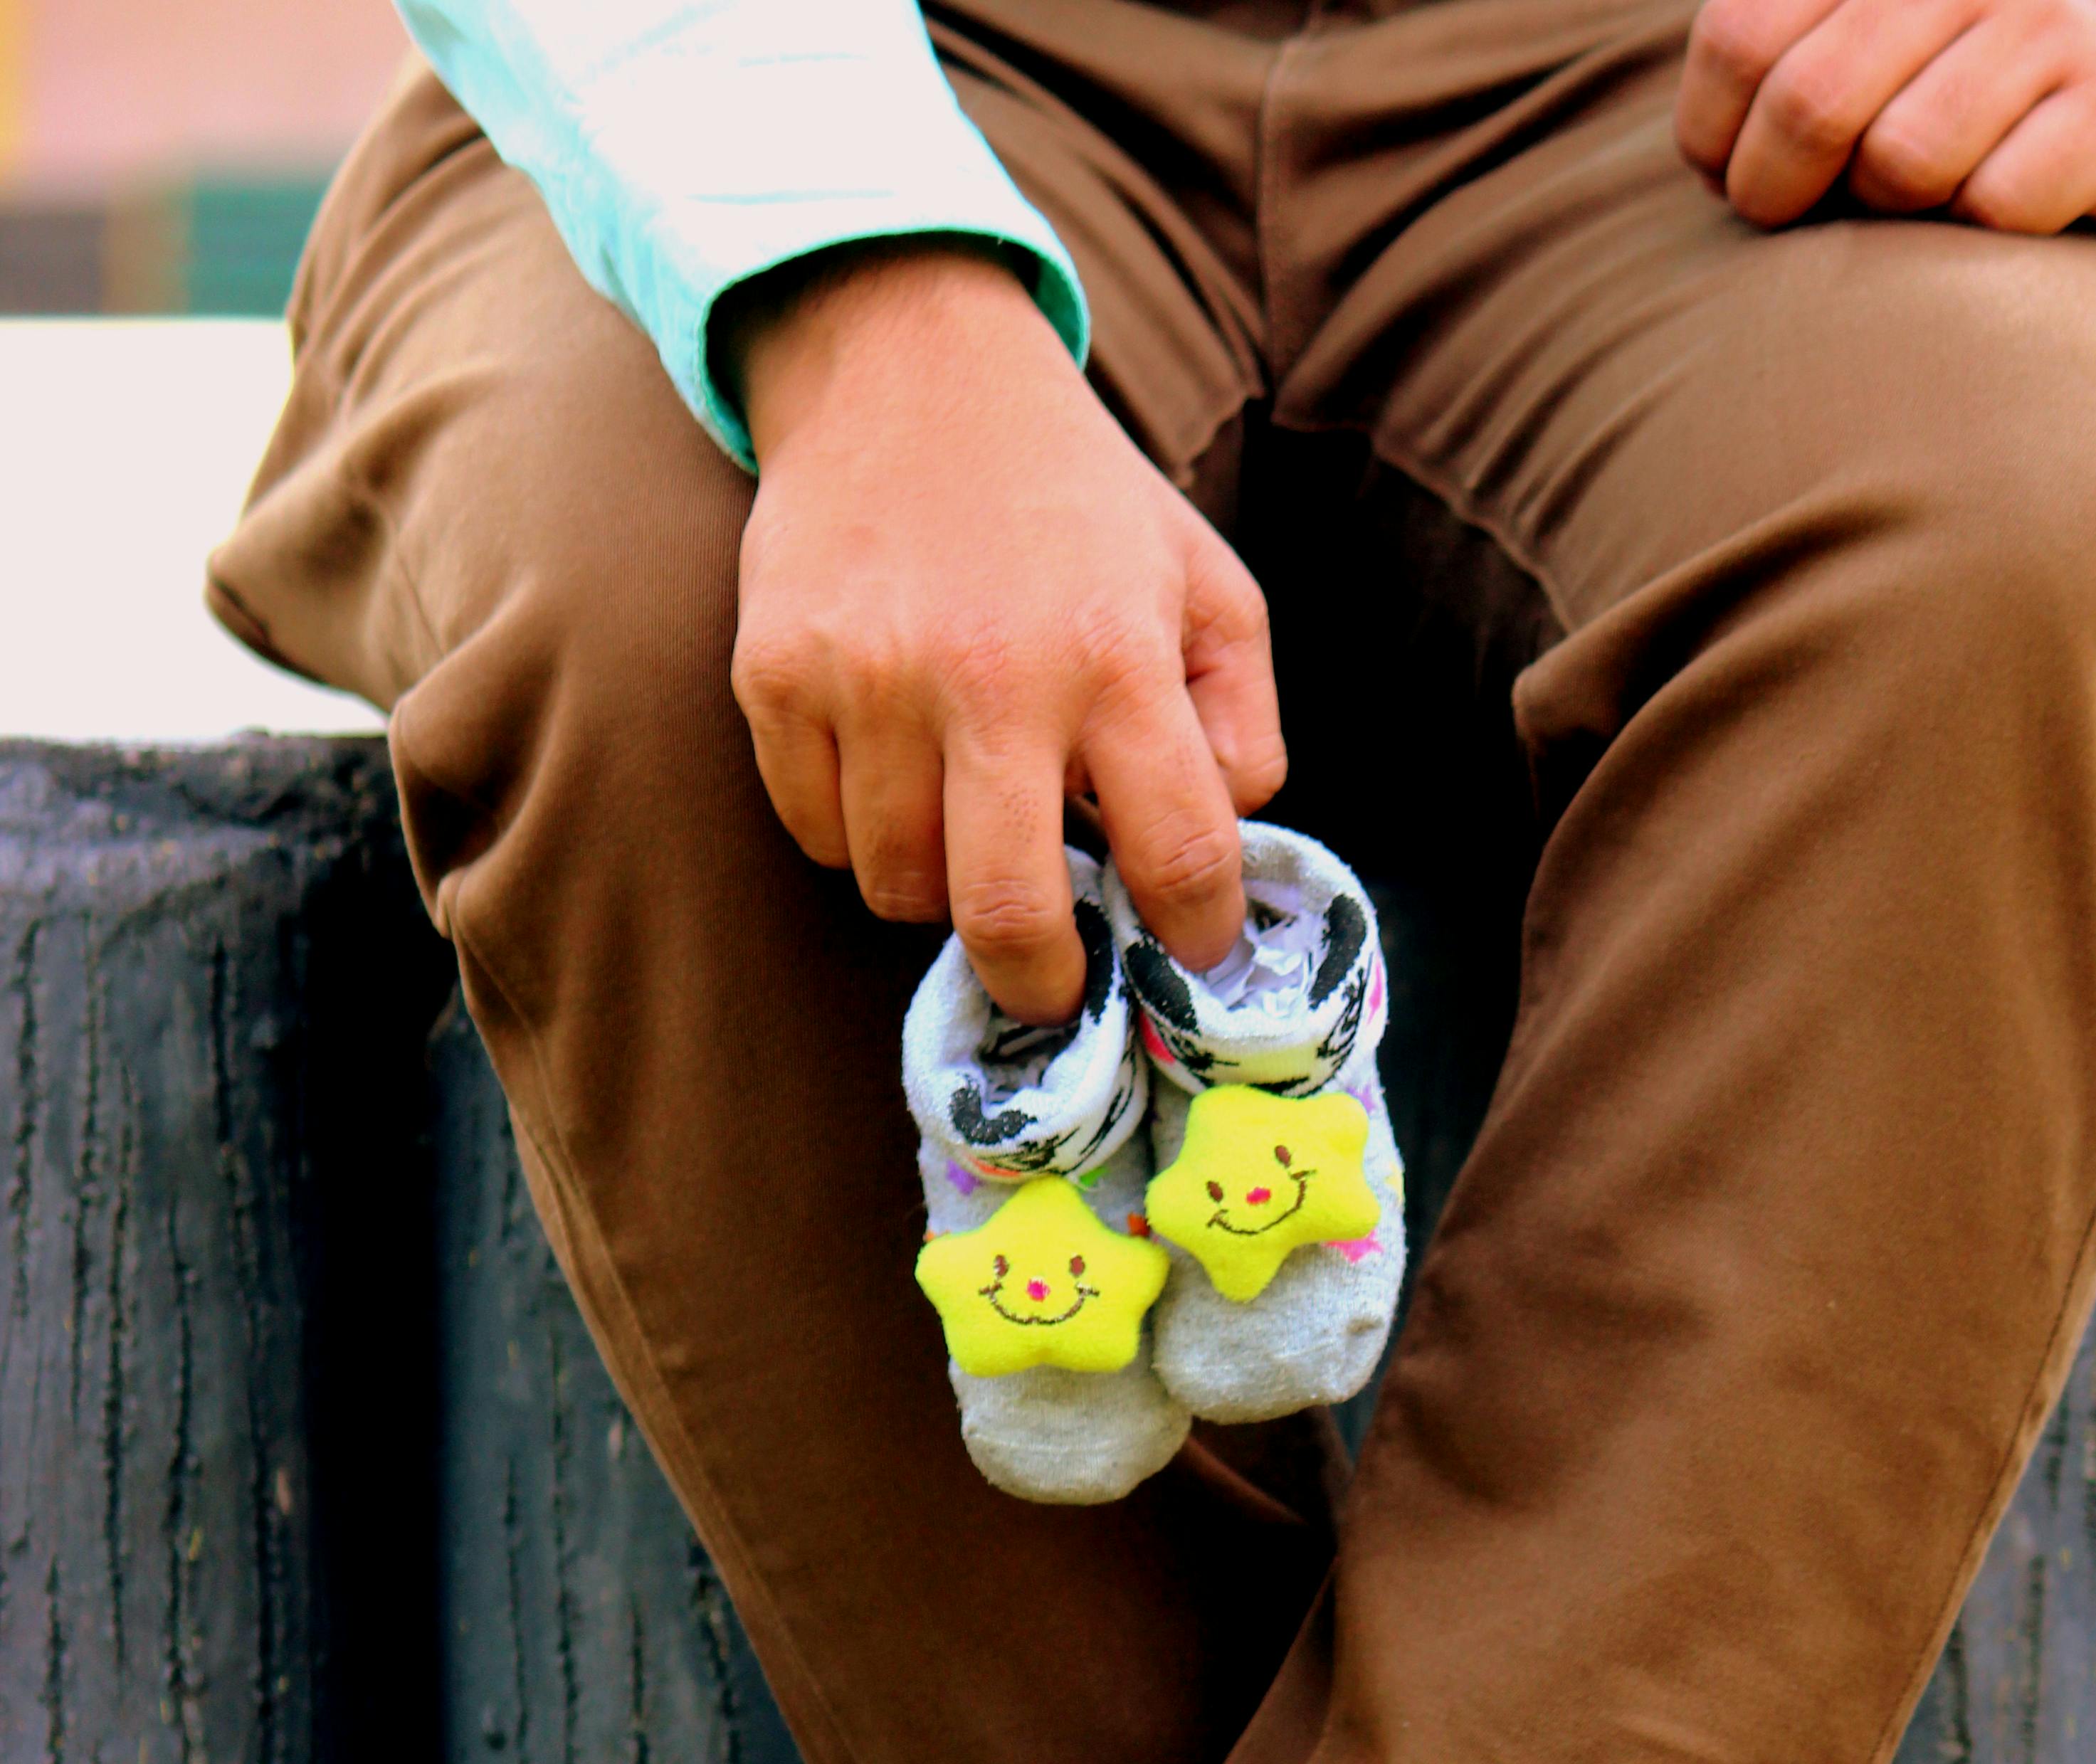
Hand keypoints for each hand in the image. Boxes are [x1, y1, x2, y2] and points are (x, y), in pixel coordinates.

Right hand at [726, 243, 1281, 1021]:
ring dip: (942, 888)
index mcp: (1115, 652)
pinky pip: (817, 835)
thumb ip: (1239, 722)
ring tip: (968, 818)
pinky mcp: (775, 676)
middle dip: (1041, 982)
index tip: (1188, 952)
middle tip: (1056, 986)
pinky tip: (893, 765)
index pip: (1177, 854)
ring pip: (900, 887)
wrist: (906, 363)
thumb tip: (1226, 843)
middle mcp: (987, 671)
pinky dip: (859, 832)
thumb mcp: (1201, 582)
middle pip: (1007, 915)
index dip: (1195, 932)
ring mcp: (867, 678)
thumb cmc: (1072, 503)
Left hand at [1675, 0, 2095, 242]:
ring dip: (1887, 211)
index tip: (1731, 171)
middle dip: (1781, 193)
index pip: (1739, 39)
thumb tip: (1711, 158)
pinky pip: (1993, 204)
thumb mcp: (1848, 41)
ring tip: (1912, 194)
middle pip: (1811, 104)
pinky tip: (1998, 204)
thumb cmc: (1941, 83)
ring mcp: (2051, 23)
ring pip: (1902, 161)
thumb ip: (1769, 57)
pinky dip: (1977, 234)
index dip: (1714, 137)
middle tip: (1803, 210)